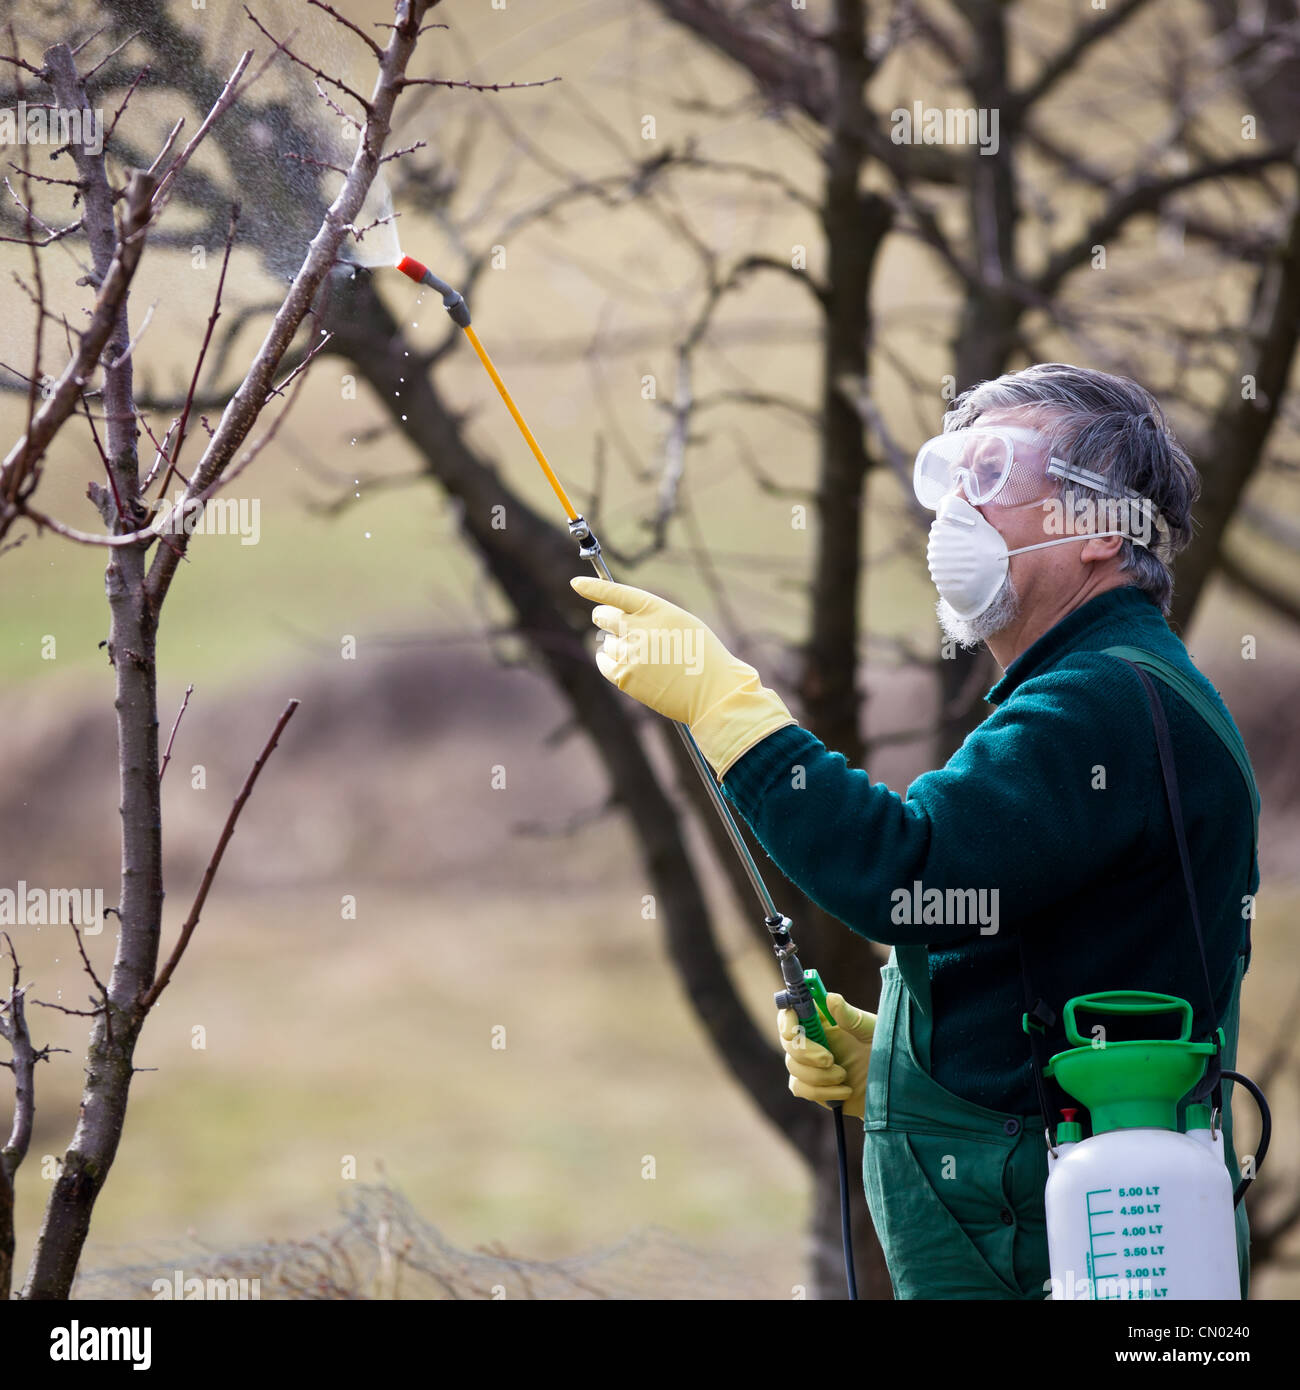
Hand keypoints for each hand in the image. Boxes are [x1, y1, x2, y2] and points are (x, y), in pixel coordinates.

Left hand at [570, 576, 796, 778]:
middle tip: (606, 620)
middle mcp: (640, 628)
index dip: (594, 588)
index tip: (576, 584)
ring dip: (616, 645)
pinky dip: (608, 662)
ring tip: (641, 655)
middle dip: (603, 617)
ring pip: (608, 643)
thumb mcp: (683, 624)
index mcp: (657, 609)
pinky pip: (605, 664)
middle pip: (604, 617)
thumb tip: (621, 622)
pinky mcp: (626, 678)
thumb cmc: (703, 657)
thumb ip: (652, 618)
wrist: (713, 692)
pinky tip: (622, 664)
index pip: (616, 593)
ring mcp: (631, 654)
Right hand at [777, 993, 876, 1119]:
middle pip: (788, 1041)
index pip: (793, 1012)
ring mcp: (811, 1064)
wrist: (895, 1089)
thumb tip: (830, 998)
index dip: (787, 1019)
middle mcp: (813, 1039)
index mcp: (824, 1020)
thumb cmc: (886, 1051)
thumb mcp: (873, 1032)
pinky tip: (845, 1091)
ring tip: (844, 1075)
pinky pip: (801, 1088)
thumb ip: (851, 1017)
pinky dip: (822, 1092)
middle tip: (829, 1059)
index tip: (792, 1031)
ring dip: (818, 1075)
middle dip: (806, 1052)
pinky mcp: (813, 1087)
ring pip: (793, 1067)